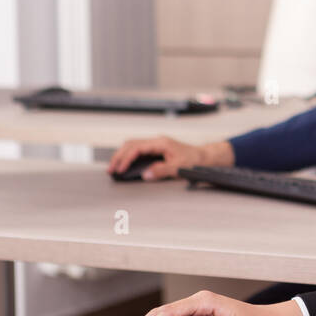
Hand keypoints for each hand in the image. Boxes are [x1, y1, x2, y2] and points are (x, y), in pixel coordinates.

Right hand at [106, 137, 232, 179]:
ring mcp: (156, 144)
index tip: (120, 169)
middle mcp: (157, 141)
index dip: (126, 159)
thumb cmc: (194, 160)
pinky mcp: (157, 149)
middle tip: (110, 169)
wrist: (204, 157)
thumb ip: (161, 171)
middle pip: (131, 144)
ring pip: (133, 146)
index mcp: (161, 143)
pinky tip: (124, 164)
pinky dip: (129, 156)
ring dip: (122, 155)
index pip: (137, 148)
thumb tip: (145, 175)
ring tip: (114, 167)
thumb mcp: (179, 167)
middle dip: (119, 156)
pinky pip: (138, 150)